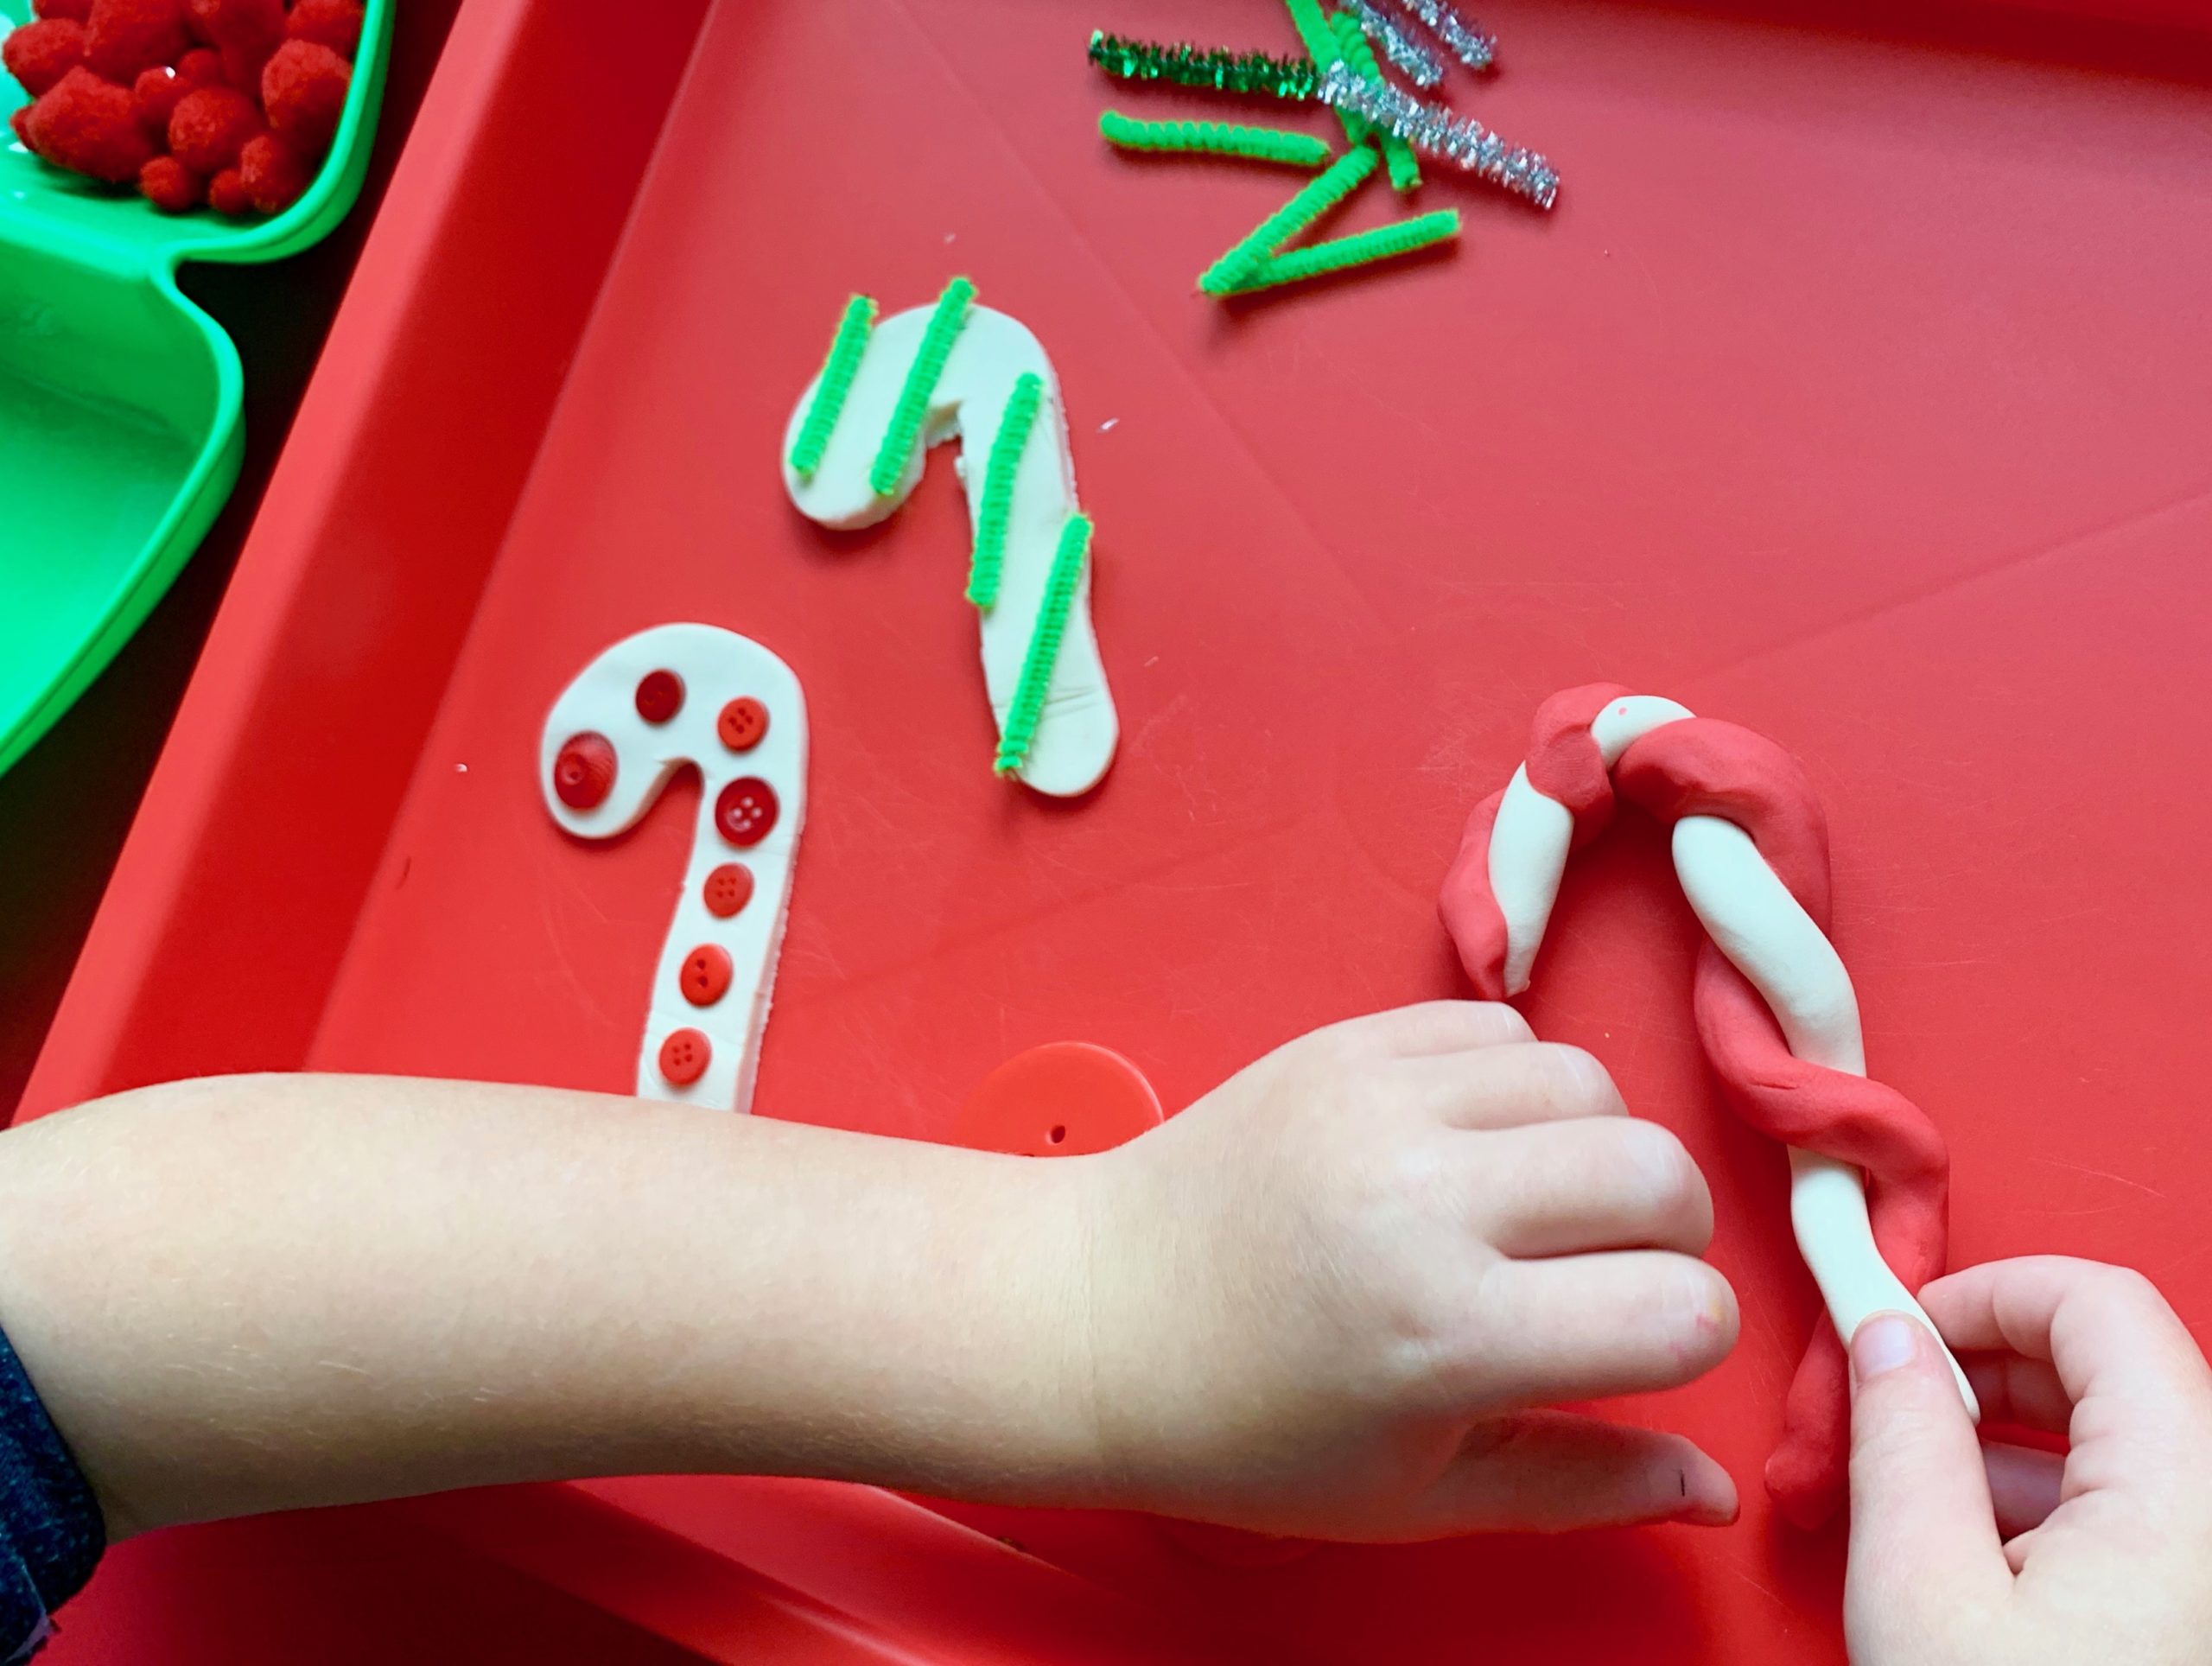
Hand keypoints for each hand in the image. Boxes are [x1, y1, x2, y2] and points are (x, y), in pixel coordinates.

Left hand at [1074, 1002, 1740, 1539]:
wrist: (1096, 1312)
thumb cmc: (1248, 1429)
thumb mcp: (1416, 1494)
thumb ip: (1581, 1485)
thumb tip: (1716, 1490)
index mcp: (1447, 1335)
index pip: (1681, 1309)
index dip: (1687, 1335)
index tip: (1631, 1348)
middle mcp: (1422, 1202)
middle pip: (1660, 1173)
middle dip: (1667, 1234)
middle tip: (1600, 1273)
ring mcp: (1379, 1105)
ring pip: (1590, 1082)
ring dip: (1595, 1147)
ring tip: (1528, 1207)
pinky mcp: (1344, 1044)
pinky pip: (1500, 1025)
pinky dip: (1516, 1084)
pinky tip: (1469, 1147)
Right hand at [1846, 1257, 2211, 1664]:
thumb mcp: (1921, 1593)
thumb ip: (1901, 1443)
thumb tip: (1888, 1344)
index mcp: (2184, 1486)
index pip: (2098, 1301)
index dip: (1983, 1292)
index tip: (1901, 1321)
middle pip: (2115, 1364)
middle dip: (1989, 1364)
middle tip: (1896, 1397)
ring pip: (2127, 1440)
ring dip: (2015, 1437)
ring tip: (1922, 1488)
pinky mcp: (2204, 1606)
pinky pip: (2147, 1508)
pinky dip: (2060, 1501)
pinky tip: (1984, 1552)